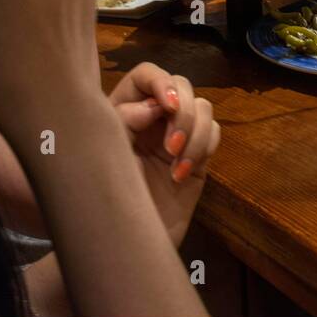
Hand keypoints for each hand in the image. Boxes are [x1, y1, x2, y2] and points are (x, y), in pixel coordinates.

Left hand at [109, 63, 219, 246]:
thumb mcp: (106, 153)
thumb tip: (155, 107)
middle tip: (170, 146)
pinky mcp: (197, 157)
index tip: (165, 106)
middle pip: (182, 85)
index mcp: (124, 108)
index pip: (147, 74)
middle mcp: (152, 117)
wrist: (119, 242)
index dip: (160, 81)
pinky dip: (203, 147)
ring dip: (195, 132)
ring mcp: (177, 136)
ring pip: (204, 107)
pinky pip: (214, 134)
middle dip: (183, 112)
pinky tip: (182, 173)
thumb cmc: (102, 195)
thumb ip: (125, 120)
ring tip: (176, 163)